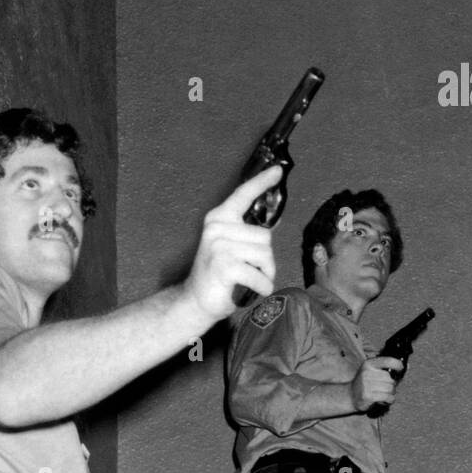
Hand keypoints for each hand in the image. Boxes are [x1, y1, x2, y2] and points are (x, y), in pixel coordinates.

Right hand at [181, 166, 281, 323]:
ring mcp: (219, 246)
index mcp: (218, 219)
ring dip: (265, 274)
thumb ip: (250, 234)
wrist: (194, 302)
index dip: (261, 182)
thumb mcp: (233, 249)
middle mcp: (217, 228)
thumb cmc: (217, 277)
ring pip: (265, 256)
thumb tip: (274, 219)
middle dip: (266, 260)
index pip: (243, 195)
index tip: (277, 170)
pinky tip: (254, 291)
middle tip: (252, 272)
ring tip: (251, 281)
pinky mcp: (224, 266)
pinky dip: (262, 288)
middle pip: (265, 237)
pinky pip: (258, 276)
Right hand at [350, 356, 403, 412]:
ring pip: (390, 388)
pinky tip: (385, 400)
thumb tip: (406, 366)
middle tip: (388, 388)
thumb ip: (387, 369)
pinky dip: (389, 400)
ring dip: (391, 393)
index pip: (388, 361)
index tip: (400, 369)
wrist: (350, 396)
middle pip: (390, 378)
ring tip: (385, 394)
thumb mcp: (372, 371)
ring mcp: (366, 385)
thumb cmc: (364, 384)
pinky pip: (387, 397)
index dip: (397, 365)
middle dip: (393, 385)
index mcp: (369, 364)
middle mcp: (367, 373)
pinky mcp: (368, 396)